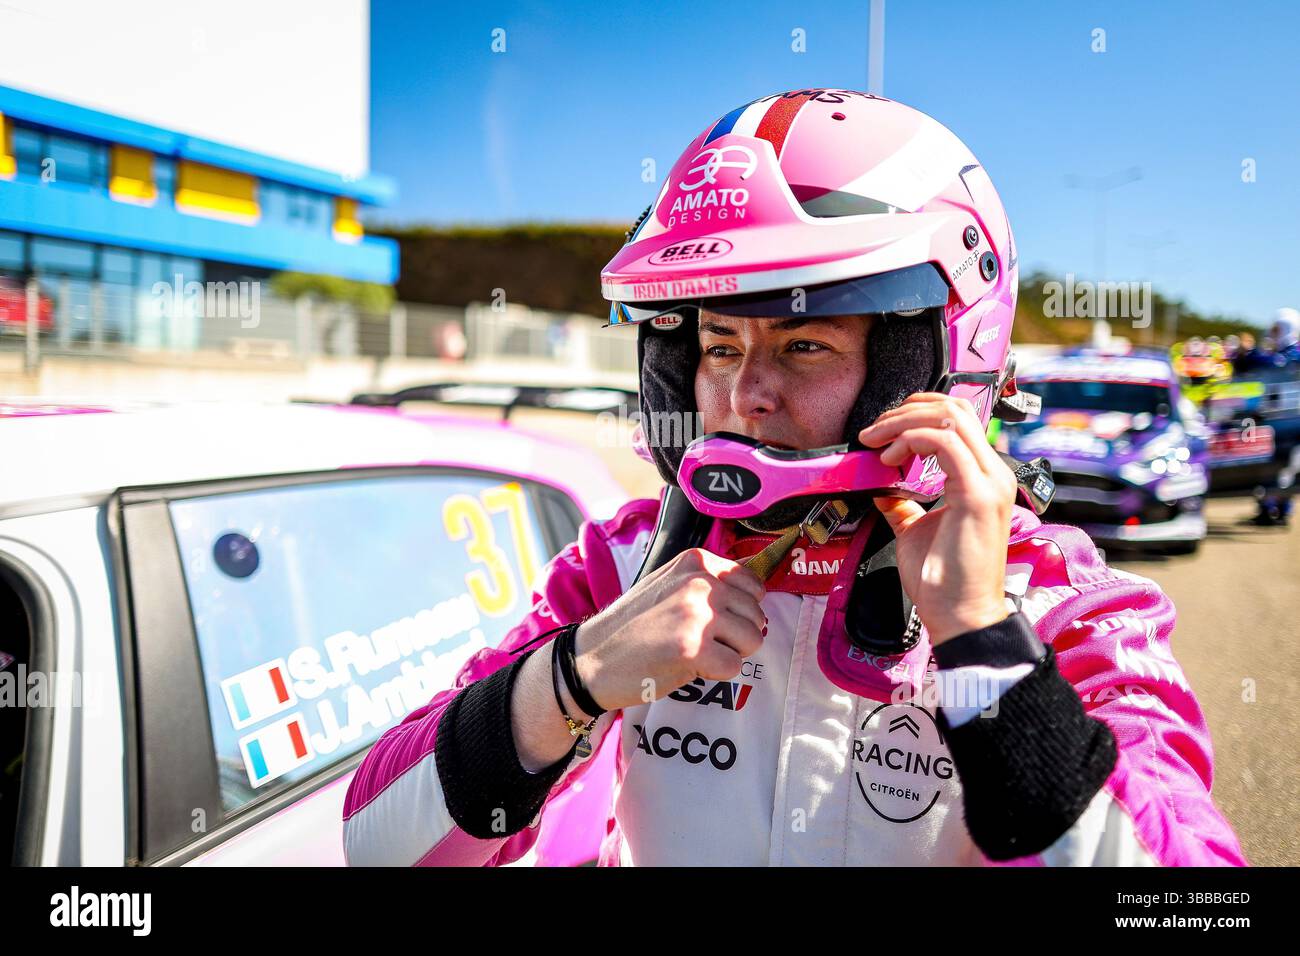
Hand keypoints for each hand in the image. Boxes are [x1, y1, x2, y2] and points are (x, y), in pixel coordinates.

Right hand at [572, 548, 766, 711]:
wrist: (592, 658)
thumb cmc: (631, 625)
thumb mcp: (667, 583)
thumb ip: (707, 580)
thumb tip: (755, 587)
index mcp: (695, 561)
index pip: (752, 584)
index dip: (740, 609)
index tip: (716, 620)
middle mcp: (699, 583)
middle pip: (755, 614)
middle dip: (736, 634)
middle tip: (701, 641)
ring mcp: (697, 615)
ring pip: (752, 639)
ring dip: (729, 653)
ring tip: (695, 652)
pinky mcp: (694, 650)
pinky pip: (734, 666)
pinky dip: (716, 674)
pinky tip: (689, 666)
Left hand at [858, 393, 1013, 644]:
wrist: (959, 616)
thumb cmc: (942, 581)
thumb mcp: (916, 529)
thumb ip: (904, 506)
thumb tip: (883, 490)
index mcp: (983, 478)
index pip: (958, 418)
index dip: (918, 412)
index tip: (882, 430)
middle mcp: (993, 474)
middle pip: (955, 408)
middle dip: (907, 409)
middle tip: (873, 431)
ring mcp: (990, 482)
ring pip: (950, 418)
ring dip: (903, 422)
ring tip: (875, 442)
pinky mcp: (978, 496)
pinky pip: (944, 443)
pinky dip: (911, 440)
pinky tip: (889, 460)